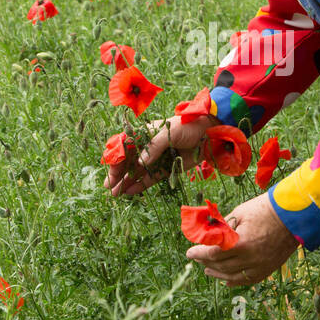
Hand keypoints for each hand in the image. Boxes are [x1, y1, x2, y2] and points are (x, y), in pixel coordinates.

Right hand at [104, 113, 220, 196]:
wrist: (211, 134)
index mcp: (145, 133)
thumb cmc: (189, 126)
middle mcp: (147, 146)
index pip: (125, 146)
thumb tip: (139, 163)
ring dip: (126, 182)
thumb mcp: (169, 132)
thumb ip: (153, 147)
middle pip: (128, 161)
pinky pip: (150, 178)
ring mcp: (156, 158)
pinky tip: (129, 192)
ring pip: (137, 172)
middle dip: (117, 174)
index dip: (117, 159)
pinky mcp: (166, 169)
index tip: (111, 171)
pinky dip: (139, 185)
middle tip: (108, 187)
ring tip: (115, 194)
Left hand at [186, 192, 299, 285]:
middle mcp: (251, 259)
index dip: (199, 253)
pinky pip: (248, 279)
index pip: (213, 253)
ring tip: (208, 270)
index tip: (189, 253)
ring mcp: (260, 266)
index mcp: (241, 243)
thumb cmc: (266, 209)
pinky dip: (235, 281)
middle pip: (221, 265)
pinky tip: (226, 281)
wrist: (295, 215)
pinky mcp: (268, 269)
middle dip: (206, 262)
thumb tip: (207, 234)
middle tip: (197, 258)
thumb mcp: (239, 213)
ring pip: (233, 275)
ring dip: (218, 273)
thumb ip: (223, 227)